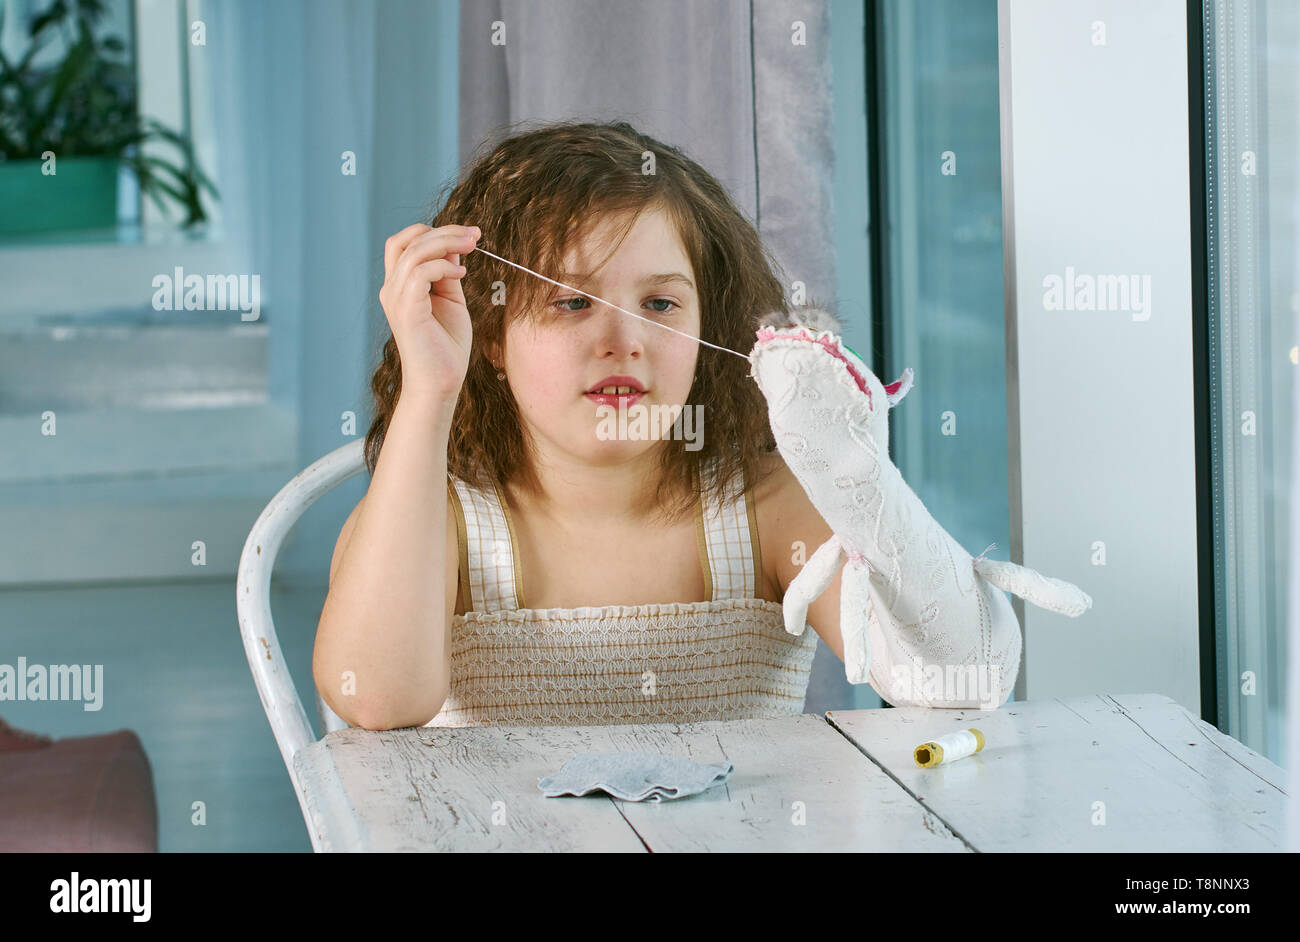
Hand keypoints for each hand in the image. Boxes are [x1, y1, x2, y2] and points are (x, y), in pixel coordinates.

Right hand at [378, 223, 479, 403]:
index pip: (405, 243)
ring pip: (413, 252)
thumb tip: (454, 247)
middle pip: (405, 240)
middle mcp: (392, 289)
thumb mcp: (450, 300)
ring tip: (471, 249)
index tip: (469, 235)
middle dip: (442, 231)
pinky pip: (419, 273)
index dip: (434, 231)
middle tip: (474, 235)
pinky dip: (442, 266)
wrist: (440, 384)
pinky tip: (461, 274)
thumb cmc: (446, 347)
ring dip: (446, 244)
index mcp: (399, 286)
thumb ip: (447, 273)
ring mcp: (396, 299)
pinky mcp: (407, 311)